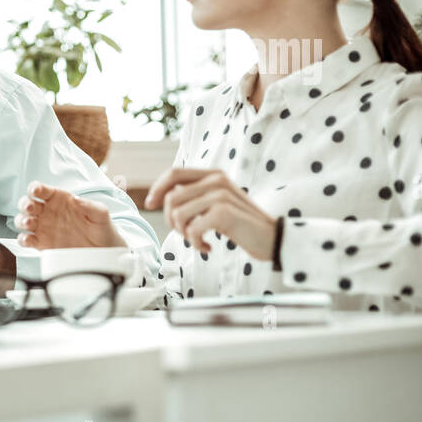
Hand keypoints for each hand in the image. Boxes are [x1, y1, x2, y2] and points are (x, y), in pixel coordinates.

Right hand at [15, 183, 127, 248]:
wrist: (104, 252)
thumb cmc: (102, 228)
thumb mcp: (101, 214)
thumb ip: (90, 205)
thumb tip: (76, 199)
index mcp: (60, 199)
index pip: (42, 190)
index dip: (35, 188)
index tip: (35, 191)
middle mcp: (48, 212)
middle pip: (28, 203)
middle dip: (25, 204)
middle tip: (30, 208)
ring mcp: (43, 228)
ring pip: (23, 220)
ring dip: (21, 220)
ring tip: (29, 224)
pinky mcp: (42, 244)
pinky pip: (26, 240)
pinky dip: (23, 239)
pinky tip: (28, 240)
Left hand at [144, 168, 275, 257]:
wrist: (271, 239)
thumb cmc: (239, 224)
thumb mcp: (215, 203)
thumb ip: (194, 194)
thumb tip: (163, 195)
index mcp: (213, 175)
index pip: (173, 174)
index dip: (157, 189)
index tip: (150, 205)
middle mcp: (217, 180)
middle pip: (171, 198)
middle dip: (171, 221)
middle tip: (186, 233)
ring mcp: (221, 195)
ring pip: (178, 214)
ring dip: (183, 233)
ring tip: (197, 239)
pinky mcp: (224, 212)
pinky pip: (192, 229)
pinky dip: (195, 243)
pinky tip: (207, 247)